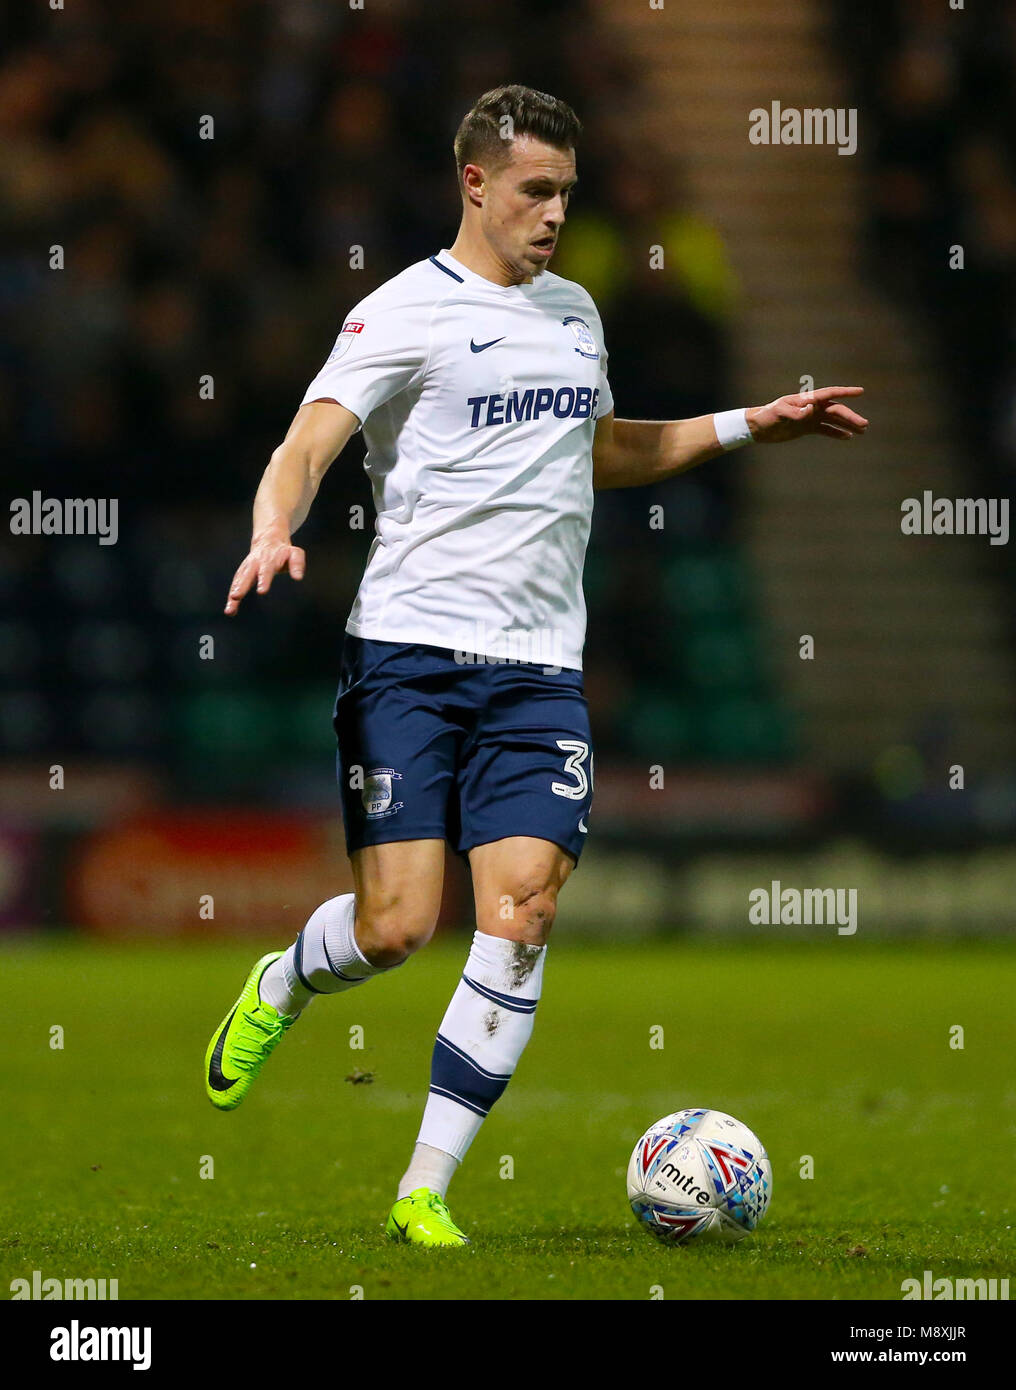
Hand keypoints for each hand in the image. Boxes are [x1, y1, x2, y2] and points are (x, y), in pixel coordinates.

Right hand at [224, 527, 305, 614]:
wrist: (269, 541)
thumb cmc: (284, 552)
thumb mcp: (295, 553)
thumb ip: (297, 564)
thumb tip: (298, 578)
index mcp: (268, 560)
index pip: (266, 570)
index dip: (263, 580)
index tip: (261, 591)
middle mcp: (254, 564)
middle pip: (246, 575)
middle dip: (241, 586)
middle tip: (236, 596)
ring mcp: (246, 568)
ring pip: (238, 581)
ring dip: (233, 594)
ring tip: (230, 609)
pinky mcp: (242, 574)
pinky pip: (235, 586)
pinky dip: (232, 598)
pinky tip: (230, 611)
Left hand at [747, 386, 867, 442]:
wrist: (758, 427)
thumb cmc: (767, 416)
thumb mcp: (779, 413)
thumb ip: (795, 412)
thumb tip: (811, 410)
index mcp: (807, 400)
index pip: (830, 394)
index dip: (846, 392)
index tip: (860, 391)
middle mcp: (812, 407)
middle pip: (836, 410)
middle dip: (851, 417)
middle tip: (865, 425)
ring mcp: (810, 417)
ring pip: (833, 420)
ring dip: (847, 424)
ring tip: (863, 430)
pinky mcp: (807, 428)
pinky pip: (825, 430)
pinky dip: (836, 433)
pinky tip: (848, 437)